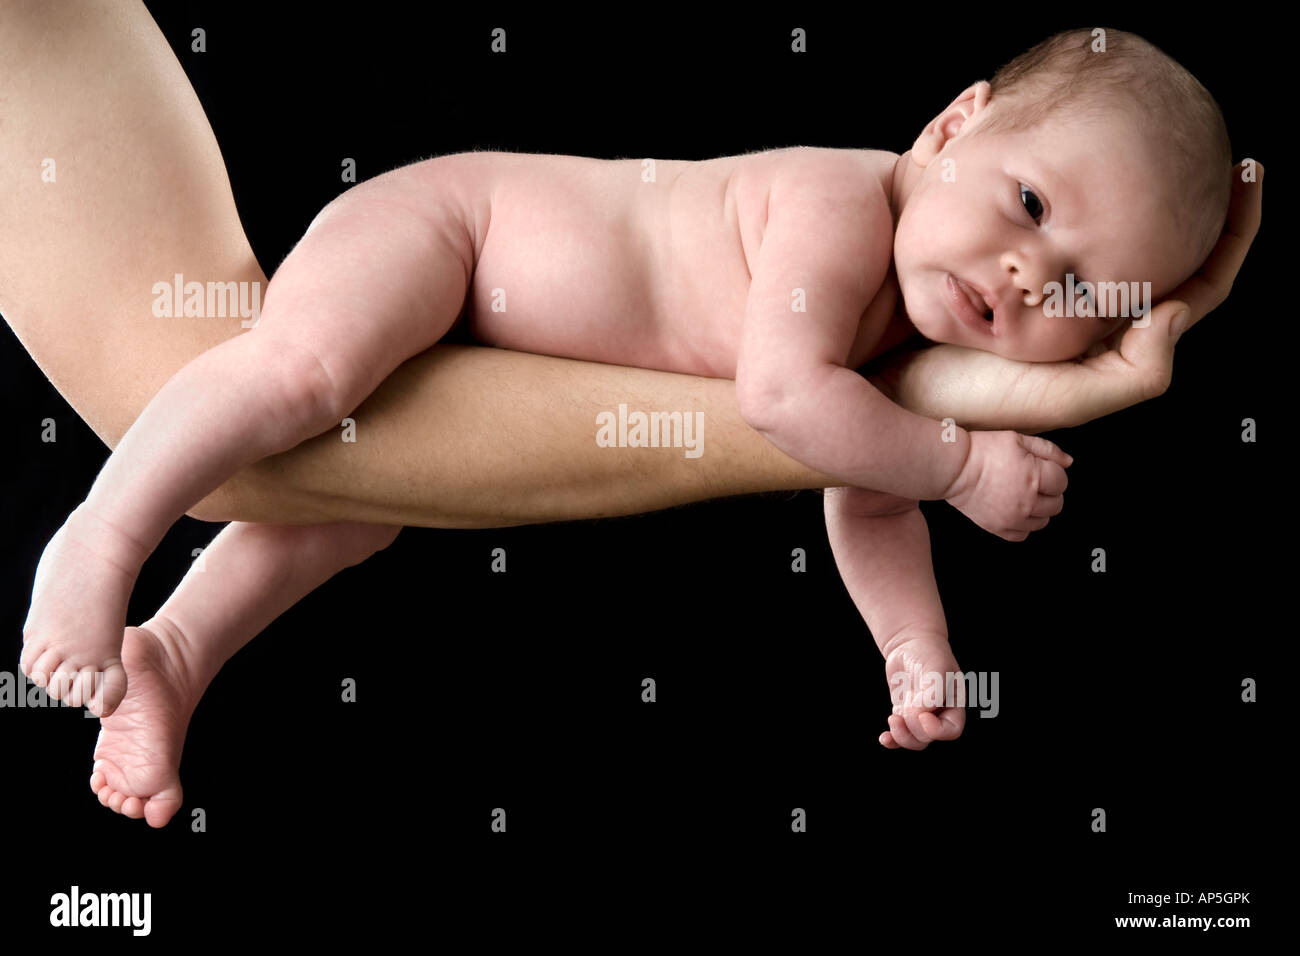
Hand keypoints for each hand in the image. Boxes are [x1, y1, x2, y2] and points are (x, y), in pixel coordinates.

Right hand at [868, 161, 1263, 432]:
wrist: (892, 390)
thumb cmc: (972, 401)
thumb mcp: (1063, 401)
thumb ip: (1133, 372)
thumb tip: (1176, 310)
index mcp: (1113, 345)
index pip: (1198, 288)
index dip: (1231, 238)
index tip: (1246, 179)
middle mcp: (1090, 316)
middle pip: (1165, 255)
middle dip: (1193, 205)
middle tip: (1213, 152)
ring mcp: (1053, 290)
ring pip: (1113, 237)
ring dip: (1133, 197)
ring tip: (1150, 151)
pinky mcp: (1012, 269)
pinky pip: (1060, 226)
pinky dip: (1073, 199)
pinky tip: (1067, 174)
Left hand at [879, 630, 965, 749]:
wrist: (911, 642)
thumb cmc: (929, 652)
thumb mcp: (936, 667)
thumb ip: (933, 692)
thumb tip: (920, 714)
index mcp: (954, 704)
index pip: (951, 730)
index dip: (936, 730)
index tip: (922, 714)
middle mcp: (939, 713)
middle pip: (929, 737)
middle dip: (913, 725)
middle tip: (905, 704)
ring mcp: (920, 714)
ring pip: (915, 740)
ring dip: (902, 736)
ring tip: (893, 718)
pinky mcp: (904, 713)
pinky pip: (900, 734)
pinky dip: (892, 740)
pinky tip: (884, 738)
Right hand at [943, 431, 1070, 541]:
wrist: (953, 469)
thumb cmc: (982, 451)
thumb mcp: (1017, 439)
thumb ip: (1047, 450)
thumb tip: (1068, 462)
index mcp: (1034, 476)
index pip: (1062, 482)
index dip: (1054, 474)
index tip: (1042, 470)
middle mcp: (1027, 501)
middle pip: (1056, 505)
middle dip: (1050, 493)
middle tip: (1034, 483)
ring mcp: (1013, 517)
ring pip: (1042, 522)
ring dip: (1039, 511)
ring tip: (1025, 498)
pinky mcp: (998, 528)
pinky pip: (1022, 535)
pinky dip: (1023, 526)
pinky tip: (1016, 512)